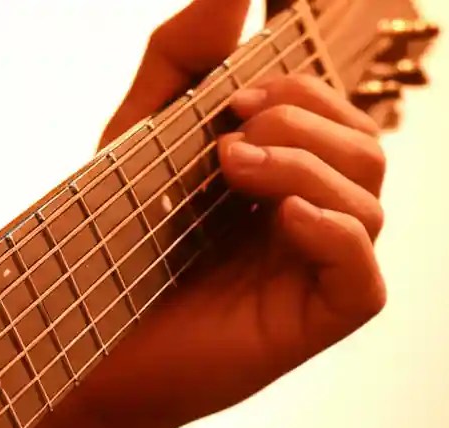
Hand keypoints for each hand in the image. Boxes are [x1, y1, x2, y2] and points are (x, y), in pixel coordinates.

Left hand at [72, 0, 387, 427]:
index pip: (336, 115)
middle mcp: (309, 220)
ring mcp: (314, 273)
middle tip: (231, 132)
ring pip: (370, 199)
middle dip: (306, 119)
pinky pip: (365, 275)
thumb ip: (182, 61)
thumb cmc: (111, 246)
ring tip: (231, 169)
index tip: (233, 93)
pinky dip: (333, 232)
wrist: (78, 345)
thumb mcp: (141, 135)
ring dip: (307, 164)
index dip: (303, 88)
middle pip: (367, 148)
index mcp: (282, 176)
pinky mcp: (312, 324)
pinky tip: (281, 216)